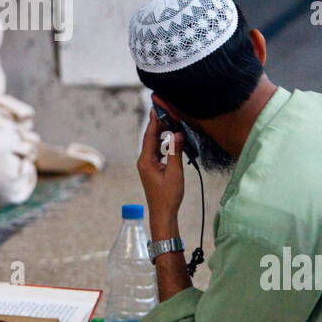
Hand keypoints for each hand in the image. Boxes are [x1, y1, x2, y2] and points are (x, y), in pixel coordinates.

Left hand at [137, 105, 184, 220]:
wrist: (163, 213)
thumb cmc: (168, 195)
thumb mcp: (174, 172)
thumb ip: (176, 152)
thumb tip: (178, 134)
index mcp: (146, 161)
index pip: (149, 136)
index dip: (154, 121)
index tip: (157, 108)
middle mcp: (144, 161)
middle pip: (151, 138)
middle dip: (159, 124)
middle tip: (167, 111)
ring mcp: (147, 165)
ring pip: (154, 144)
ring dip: (162, 134)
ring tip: (171, 122)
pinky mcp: (152, 168)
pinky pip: (157, 151)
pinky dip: (164, 144)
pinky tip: (172, 141)